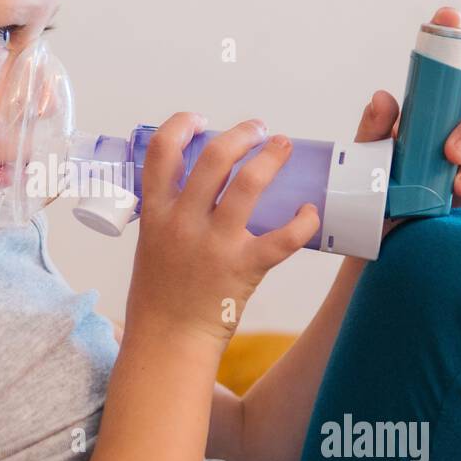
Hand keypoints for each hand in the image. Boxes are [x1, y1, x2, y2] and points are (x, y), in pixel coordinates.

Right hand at [125, 112, 320, 349]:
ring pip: (248, 184)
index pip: (161, 152)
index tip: (198, 119)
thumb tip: (189, 183)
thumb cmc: (159, 296)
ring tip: (282, 146)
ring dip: (270, 157)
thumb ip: (168, 213)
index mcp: (156, 214)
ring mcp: (214, 244)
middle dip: (241, 133)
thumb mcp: (151, 244)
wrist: (167, 341)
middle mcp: (183, 222)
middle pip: (214, 157)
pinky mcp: (243, 268)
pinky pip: (283, 238)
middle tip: (258, 129)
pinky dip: (303, 220)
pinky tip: (310, 211)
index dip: (180, 125)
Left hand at [356, 6, 460, 238]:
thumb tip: (383, 96)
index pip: (444, 65)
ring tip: (456, 187)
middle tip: (449, 154)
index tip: (447, 15)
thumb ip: (374, 132)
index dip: (450, 32)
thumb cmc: (386, 194)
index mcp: (430, 107)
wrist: (401, 237)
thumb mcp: (371, 163)